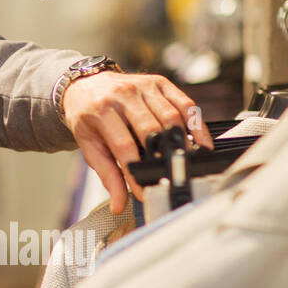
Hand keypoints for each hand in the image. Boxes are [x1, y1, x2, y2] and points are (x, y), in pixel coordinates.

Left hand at [62, 70, 214, 214]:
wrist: (85, 85)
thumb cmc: (89, 118)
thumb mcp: (90, 145)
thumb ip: (107, 175)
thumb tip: (120, 204)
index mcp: (100, 112)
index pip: (122, 145)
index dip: (136, 171)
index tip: (145, 191)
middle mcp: (122, 96)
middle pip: (150, 128)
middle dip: (163, 155)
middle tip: (173, 177)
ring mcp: (143, 86)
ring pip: (170, 116)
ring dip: (183, 141)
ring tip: (190, 162)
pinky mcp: (160, 82)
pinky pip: (184, 103)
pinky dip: (196, 123)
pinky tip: (201, 141)